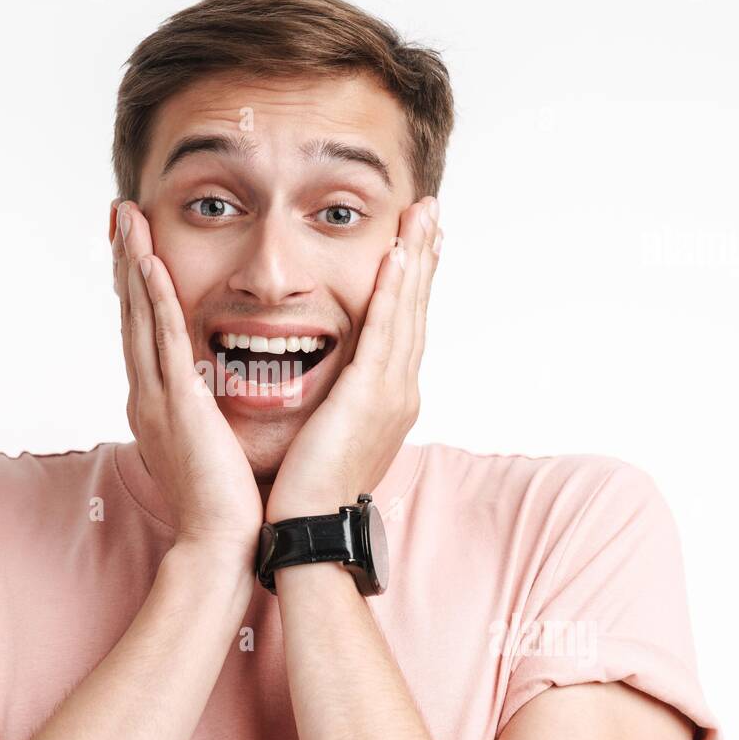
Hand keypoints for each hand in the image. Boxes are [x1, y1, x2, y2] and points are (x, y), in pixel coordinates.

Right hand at [112, 199, 262, 552]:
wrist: (221, 542)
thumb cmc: (223, 501)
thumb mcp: (208, 444)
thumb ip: (204, 413)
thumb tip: (211, 393)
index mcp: (157, 404)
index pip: (143, 332)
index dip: (137, 287)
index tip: (136, 247)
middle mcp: (147, 394)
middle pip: (131, 314)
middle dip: (125, 263)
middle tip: (120, 215)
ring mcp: (157, 398)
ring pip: (140, 317)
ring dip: (133, 265)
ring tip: (127, 219)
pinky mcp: (178, 404)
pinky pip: (163, 340)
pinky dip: (154, 299)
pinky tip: (151, 264)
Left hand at [265, 196, 442, 521]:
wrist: (308, 528)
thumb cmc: (307, 488)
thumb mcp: (328, 433)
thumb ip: (335, 402)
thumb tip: (330, 387)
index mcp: (388, 397)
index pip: (402, 325)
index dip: (411, 281)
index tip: (415, 242)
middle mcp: (399, 390)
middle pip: (414, 309)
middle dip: (424, 257)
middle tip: (431, 210)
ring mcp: (390, 393)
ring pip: (406, 312)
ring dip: (416, 260)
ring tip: (422, 215)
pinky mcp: (370, 396)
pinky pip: (384, 333)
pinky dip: (393, 293)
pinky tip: (397, 256)